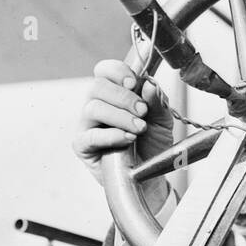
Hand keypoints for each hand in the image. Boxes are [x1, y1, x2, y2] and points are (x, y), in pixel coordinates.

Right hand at [73, 59, 174, 207]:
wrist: (151, 175)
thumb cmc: (152, 144)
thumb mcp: (162, 120)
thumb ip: (157, 102)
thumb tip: (149, 85)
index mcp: (114, 92)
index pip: (105, 70)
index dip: (117, 71)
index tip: (134, 82)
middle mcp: (98, 104)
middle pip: (97, 86)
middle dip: (123, 97)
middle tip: (142, 111)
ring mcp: (88, 124)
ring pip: (93, 107)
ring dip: (120, 116)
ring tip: (139, 129)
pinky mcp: (83, 145)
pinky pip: (90, 135)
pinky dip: (111, 135)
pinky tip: (127, 139)